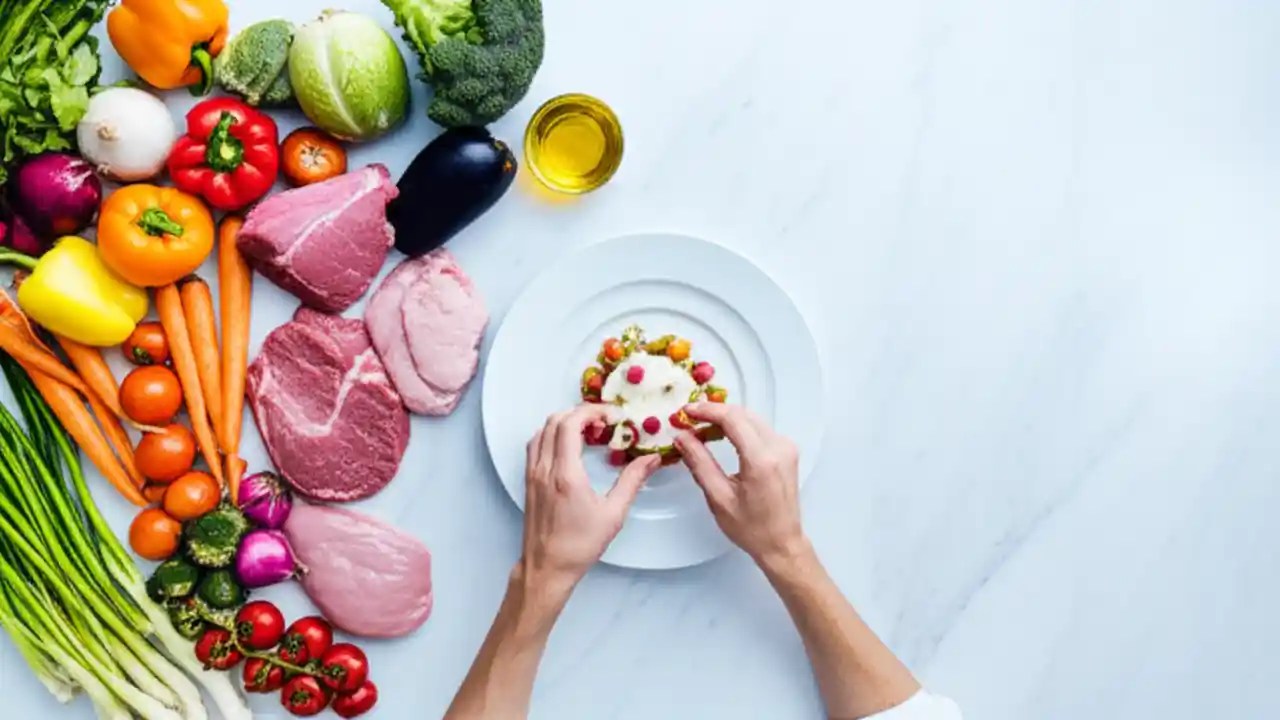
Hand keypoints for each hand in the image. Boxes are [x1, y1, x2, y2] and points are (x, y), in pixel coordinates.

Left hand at [520, 405, 661, 591]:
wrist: (547, 567)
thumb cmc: (579, 545)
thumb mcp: (613, 514)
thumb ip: (632, 481)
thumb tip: (651, 460)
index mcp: (566, 474)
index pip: (571, 424)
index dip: (591, 411)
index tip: (610, 416)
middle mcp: (545, 469)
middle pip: (555, 421)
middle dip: (580, 413)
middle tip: (602, 422)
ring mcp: (533, 474)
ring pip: (542, 430)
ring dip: (564, 422)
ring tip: (586, 431)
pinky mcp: (529, 481)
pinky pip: (535, 445)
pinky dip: (551, 435)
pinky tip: (567, 446)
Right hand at [674, 403, 806, 564]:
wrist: (782, 543)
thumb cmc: (751, 527)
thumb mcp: (718, 497)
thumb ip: (699, 462)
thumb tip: (682, 438)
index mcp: (761, 460)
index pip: (733, 419)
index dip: (707, 411)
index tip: (686, 412)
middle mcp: (778, 448)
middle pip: (743, 414)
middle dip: (714, 412)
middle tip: (689, 419)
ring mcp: (786, 448)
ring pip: (751, 418)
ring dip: (726, 418)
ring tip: (701, 427)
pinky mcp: (786, 451)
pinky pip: (759, 429)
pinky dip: (739, 427)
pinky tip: (722, 435)